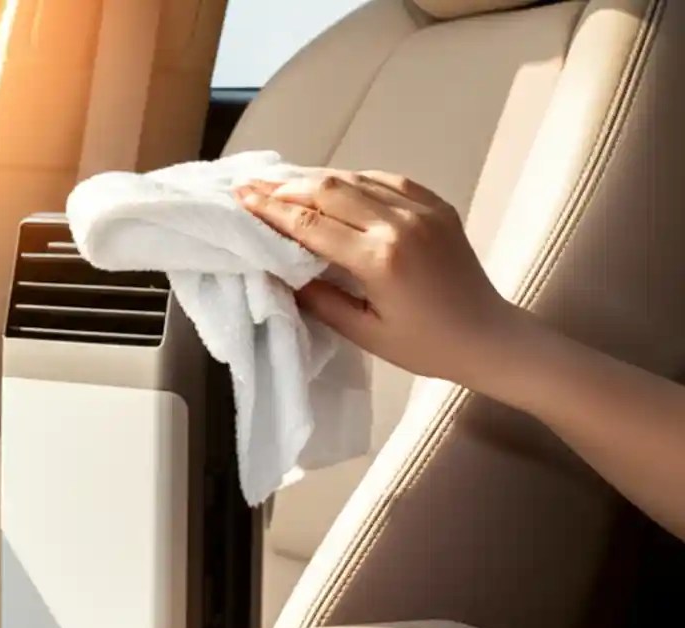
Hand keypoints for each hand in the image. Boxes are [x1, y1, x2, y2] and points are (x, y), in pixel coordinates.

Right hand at [235, 171, 531, 388]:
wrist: (489, 337)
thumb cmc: (426, 346)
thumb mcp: (364, 333)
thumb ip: (319, 299)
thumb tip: (281, 270)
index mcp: (379, 259)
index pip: (311, 224)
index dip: (271, 208)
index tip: (241, 196)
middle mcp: (400, 224)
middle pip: (328, 190)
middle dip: (284, 186)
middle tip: (251, 183)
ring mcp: (422, 210)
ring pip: (355, 178)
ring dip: (315, 178)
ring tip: (282, 180)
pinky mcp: (436, 205)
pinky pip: (385, 180)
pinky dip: (353, 179)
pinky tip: (332, 183)